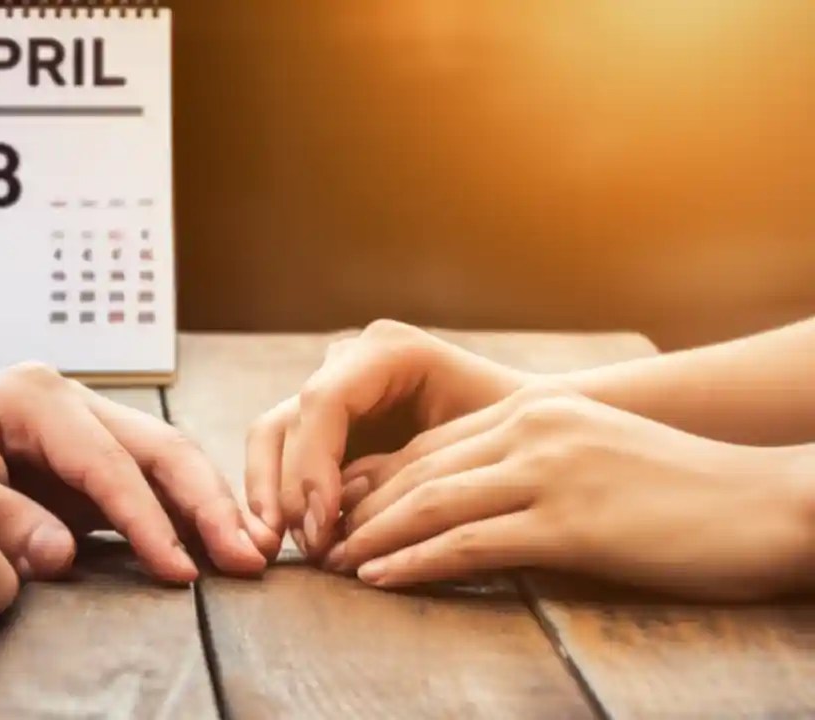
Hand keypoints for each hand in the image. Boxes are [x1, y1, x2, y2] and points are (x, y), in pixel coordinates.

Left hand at [0, 363, 278, 582]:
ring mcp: (84, 426)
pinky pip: (151, 479)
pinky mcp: (90, 458)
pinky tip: (217, 542)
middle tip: (248, 556)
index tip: (180, 570)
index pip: (109, 463)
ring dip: (211, 506)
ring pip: (167, 458)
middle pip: (160, 445)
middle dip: (209, 502)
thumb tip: (63, 555)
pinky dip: (187, 511)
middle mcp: (70, 402)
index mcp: (35, 399)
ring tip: (250, 551)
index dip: (148, 520)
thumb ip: (0, 520)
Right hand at [245, 320, 528, 559]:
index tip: (323, 522)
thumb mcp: (496, 439)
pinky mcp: (323, 428)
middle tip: (303, 546)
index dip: (312, 463)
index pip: (324, 400)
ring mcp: (331, 393)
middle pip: (287, 420)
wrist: (533, 435)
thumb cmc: (525, 434)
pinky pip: (280, 458)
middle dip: (282, 486)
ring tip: (276, 549)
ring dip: (265, 494)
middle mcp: (349, 362)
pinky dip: (274, 500)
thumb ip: (435, 466)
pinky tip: (285, 542)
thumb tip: (366, 515)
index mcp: (389, 350)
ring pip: (270, 437)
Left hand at [328, 386, 814, 600]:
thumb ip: (532, 470)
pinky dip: (415, 562)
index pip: (433, 445)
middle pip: (420, 469)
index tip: (336, 508)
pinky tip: (379, 578)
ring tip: (332, 564)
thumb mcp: (595, 460)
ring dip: (371, 535)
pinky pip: (471, 542)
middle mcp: (535, 428)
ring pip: (432, 501)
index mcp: (538, 410)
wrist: (768, 502)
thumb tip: (476, 510)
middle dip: (359, 506)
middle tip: (318, 539)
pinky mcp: (571, 520)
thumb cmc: (684, 491)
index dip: (377, 479)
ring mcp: (551, 470)